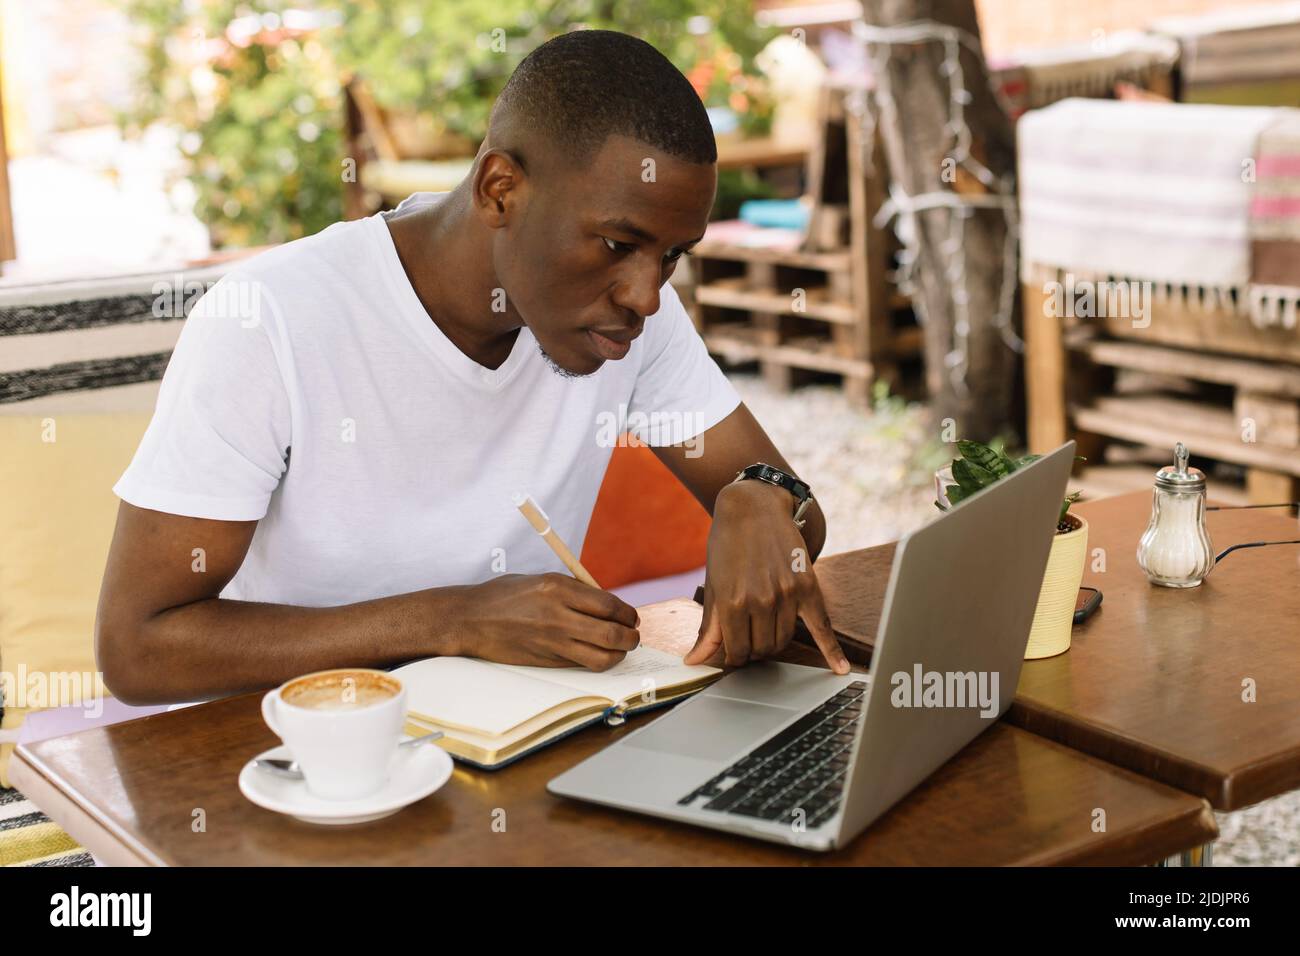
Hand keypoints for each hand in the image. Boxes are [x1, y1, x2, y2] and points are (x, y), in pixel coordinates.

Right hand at [451, 573, 639, 669]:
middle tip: (633, 636)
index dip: (627, 614)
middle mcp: (558, 616)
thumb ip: (574, 591)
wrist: (470, 619)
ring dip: (619, 655)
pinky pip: (581, 664)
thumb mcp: (542, 580)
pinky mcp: (546, 661)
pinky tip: (597, 654)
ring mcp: (552, 642)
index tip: (631, 617)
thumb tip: (607, 604)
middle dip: (630, 637)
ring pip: (601, 657)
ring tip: (621, 649)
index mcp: (558, 588)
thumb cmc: (505, 595)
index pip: (609, 605)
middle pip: (611, 634)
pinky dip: (596, 661)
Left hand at [685, 480, 848, 673]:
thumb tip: (693, 661)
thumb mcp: (713, 585)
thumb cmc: (728, 544)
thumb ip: (708, 628)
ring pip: (784, 640)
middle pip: (763, 649)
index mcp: (732, 603)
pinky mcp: (808, 586)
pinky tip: (840, 668)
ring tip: (765, 629)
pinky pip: (822, 625)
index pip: (738, 652)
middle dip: (754, 649)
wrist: (753, 506)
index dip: (735, 656)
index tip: (735, 652)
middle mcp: (761, 601)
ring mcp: (787, 594)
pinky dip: (832, 650)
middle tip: (749, 636)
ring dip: (774, 642)